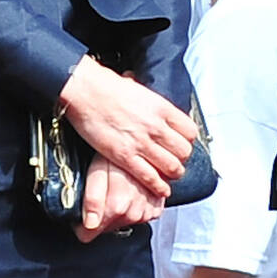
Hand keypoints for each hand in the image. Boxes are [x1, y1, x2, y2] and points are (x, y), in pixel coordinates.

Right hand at [58, 56, 196, 197]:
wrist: (87, 91)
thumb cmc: (109, 87)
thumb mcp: (141, 90)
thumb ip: (153, 105)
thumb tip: (159, 110)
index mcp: (161, 108)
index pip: (190, 131)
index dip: (188, 141)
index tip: (183, 144)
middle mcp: (156, 126)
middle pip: (184, 151)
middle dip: (182, 159)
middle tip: (176, 161)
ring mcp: (141, 142)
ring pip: (171, 167)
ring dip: (173, 174)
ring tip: (170, 175)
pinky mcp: (124, 156)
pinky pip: (149, 177)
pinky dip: (158, 187)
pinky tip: (161, 190)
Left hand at [73, 156, 164, 242]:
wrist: (148, 143)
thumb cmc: (121, 150)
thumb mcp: (98, 168)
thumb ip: (93, 197)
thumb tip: (91, 224)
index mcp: (117, 206)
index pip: (89, 234)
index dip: (81, 222)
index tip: (82, 209)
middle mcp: (134, 213)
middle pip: (106, 227)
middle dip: (101, 212)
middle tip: (104, 187)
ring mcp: (147, 212)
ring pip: (121, 222)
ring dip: (118, 208)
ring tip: (119, 185)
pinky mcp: (157, 208)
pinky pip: (138, 217)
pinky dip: (133, 205)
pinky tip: (132, 189)